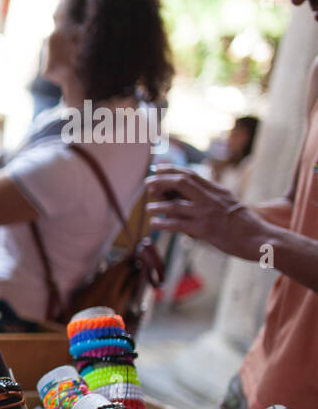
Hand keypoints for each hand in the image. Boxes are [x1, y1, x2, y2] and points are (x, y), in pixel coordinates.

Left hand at [145, 168, 268, 259]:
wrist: (261, 239)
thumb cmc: (244, 225)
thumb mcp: (229, 204)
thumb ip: (211, 199)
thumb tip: (191, 198)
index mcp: (217, 191)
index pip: (191, 174)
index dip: (172, 170)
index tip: (158, 169)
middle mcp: (211, 199)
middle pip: (181, 182)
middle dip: (161, 181)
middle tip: (147, 185)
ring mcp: (208, 214)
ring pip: (175, 205)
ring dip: (158, 206)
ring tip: (149, 208)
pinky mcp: (205, 230)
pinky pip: (178, 225)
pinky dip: (163, 224)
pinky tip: (155, 224)